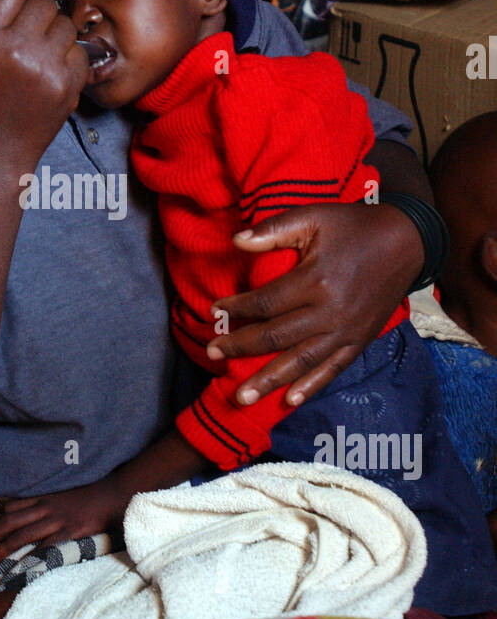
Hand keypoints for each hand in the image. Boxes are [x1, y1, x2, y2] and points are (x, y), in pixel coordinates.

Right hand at [0, 0, 87, 173]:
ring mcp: (43, 68)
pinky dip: (68, 59)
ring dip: (56, 35)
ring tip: (39, 55)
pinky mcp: (66, 85)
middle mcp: (14, 49)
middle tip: (28, 36)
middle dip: (38, 14)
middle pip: (44, 2)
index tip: (15, 7)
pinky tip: (51, 73)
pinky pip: (80, 50)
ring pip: (66, 24)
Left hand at [0, 479, 126, 563]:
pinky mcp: (69, 531)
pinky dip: (32, 555)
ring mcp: (57, 519)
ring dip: (4, 547)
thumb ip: (45, 503)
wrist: (111, 495)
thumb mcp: (63, 495)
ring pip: (23, 534)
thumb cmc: (88, 496)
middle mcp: (46, 507)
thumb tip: (26, 512)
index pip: (13, 507)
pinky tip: (21, 565)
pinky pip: (46, 545)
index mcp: (44, 498)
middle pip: (11, 521)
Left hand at [206, 201, 422, 406]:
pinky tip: (289, 400)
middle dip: (241, 347)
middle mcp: (330, 311)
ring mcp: (346, 331)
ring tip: (241, 397)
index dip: (236, 308)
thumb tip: (235, 241)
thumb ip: (273, 230)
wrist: (406, 241)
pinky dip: (310, 386)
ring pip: (300, 362)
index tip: (214, 311)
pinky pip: (332, 369)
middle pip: (276, 337)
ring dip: (268, 381)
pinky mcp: (359, 340)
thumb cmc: (353, 226)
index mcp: (315, 280)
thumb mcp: (313, 217)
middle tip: (212, 354)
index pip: (265, 303)